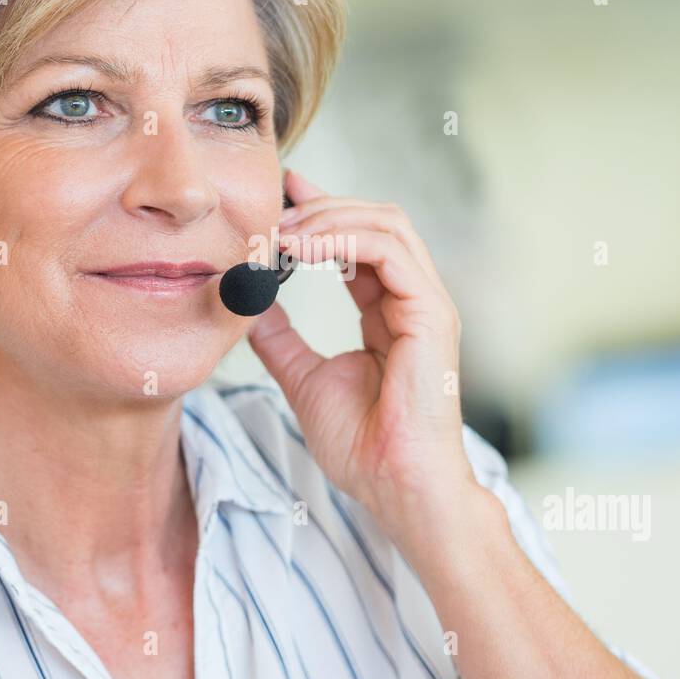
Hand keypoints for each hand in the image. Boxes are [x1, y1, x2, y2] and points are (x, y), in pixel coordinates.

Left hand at [247, 169, 475, 532]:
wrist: (395, 485)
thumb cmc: (363, 445)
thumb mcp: (304, 378)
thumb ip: (280, 338)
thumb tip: (248, 303)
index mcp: (390, 312)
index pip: (360, 240)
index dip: (323, 210)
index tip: (282, 192)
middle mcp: (414, 300)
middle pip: (378, 219)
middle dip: (324, 204)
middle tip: (275, 207)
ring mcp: (427, 304)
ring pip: (388, 224)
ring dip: (331, 216)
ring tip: (284, 230)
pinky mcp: (431, 314)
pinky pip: (389, 252)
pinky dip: (343, 239)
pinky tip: (303, 248)